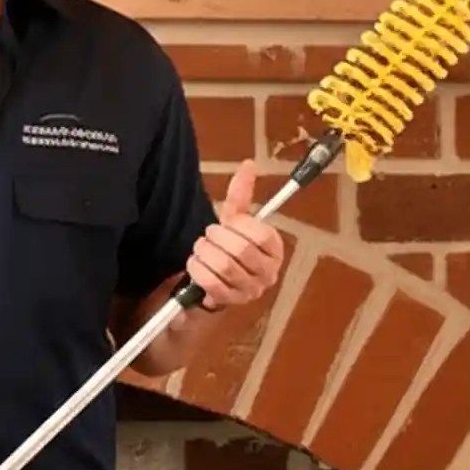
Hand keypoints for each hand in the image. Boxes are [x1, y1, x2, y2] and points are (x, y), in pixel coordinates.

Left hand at [186, 159, 285, 310]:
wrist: (210, 281)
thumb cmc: (226, 248)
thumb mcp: (233, 220)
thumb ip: (240, 195)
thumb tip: (248, 165)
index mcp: (274, 251)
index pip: (261, 236)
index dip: (238, 228)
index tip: (226, 224)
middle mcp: (268, 273)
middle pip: (241, 251)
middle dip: (216, 239)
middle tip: (207, 236)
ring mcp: (250, 291)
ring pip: (225, 267)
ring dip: (204, 254)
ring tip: (199, 250)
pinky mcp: (230, 304)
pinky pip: (212, 285)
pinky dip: (198, 271)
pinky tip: (195, 265)